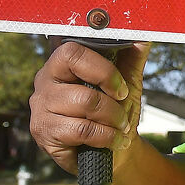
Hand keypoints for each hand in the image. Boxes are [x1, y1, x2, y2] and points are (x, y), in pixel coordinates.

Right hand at [29, 40, 148, 174]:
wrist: (115, 149)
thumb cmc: (115, 111)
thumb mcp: (126, 82)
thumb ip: (132, 57)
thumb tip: (143, 35)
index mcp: (61, 64)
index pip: (72, 53)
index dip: (102, 70)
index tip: (120, 88)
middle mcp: (45, 83)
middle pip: (81, 88)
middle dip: (111, 105)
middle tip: (122, 112)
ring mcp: (41, 109)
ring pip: (82, 108)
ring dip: (111, 121)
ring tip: (120, 128)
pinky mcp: (44, 132)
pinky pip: (80, 130)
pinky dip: (105, 137)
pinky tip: (112, 141)